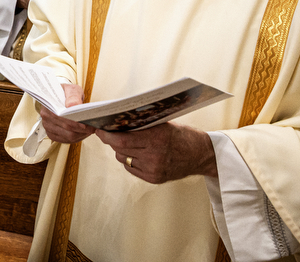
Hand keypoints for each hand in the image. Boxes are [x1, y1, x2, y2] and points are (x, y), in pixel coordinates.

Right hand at [40, 83, 95, 143]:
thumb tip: (73, 105)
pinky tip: (83, 132)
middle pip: (66, 129)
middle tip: (93, 128)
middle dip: (82, 130)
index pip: (61, 118)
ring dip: (81, 135)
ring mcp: (48, 127)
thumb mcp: (71, 89)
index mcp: (48, 106)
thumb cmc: (65, 93)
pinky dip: (78, 138)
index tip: (86, 124)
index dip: (74, 123)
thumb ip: (73, 96)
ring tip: (90, 129)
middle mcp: (45, 118)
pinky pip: (67, 140)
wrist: (61, 97)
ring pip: (68, 137)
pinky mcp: (53, 135)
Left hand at [96, 123, 217, 183]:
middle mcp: (154, 155)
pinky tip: (138, 154)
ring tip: (129, 143)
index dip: (106, 134)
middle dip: (110, 140)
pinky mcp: (154, 178)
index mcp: (156, 138)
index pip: (121, 139)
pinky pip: (131, 168)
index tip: (99, 128)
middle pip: (119, 149)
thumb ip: (141, 125)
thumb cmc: (182, 135)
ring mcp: (154, 169)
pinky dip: (130, 160)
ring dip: (121, 150)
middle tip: (105, 133)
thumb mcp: (162, 125)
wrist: (201, 155)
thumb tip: (116, 121)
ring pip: (123, 158)